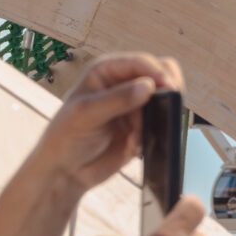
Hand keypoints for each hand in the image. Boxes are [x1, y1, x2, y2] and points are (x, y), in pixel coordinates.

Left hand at [28, 53, 182, 198]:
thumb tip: (149, 86)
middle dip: (167, 89)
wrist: (65, 172)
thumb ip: (117, 99)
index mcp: (107, 71)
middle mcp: (124, 83)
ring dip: (159, 114)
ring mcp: (135, 104)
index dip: (156, 72)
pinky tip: (134, 145)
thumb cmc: (65, 137)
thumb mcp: (86, 114)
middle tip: (170, 105)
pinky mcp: (142, 125)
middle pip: (160, 74)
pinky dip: (154, 132)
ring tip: (139, 133)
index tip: (168, 87)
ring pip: (165, 99)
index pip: (140, 62)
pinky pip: (162, 123)